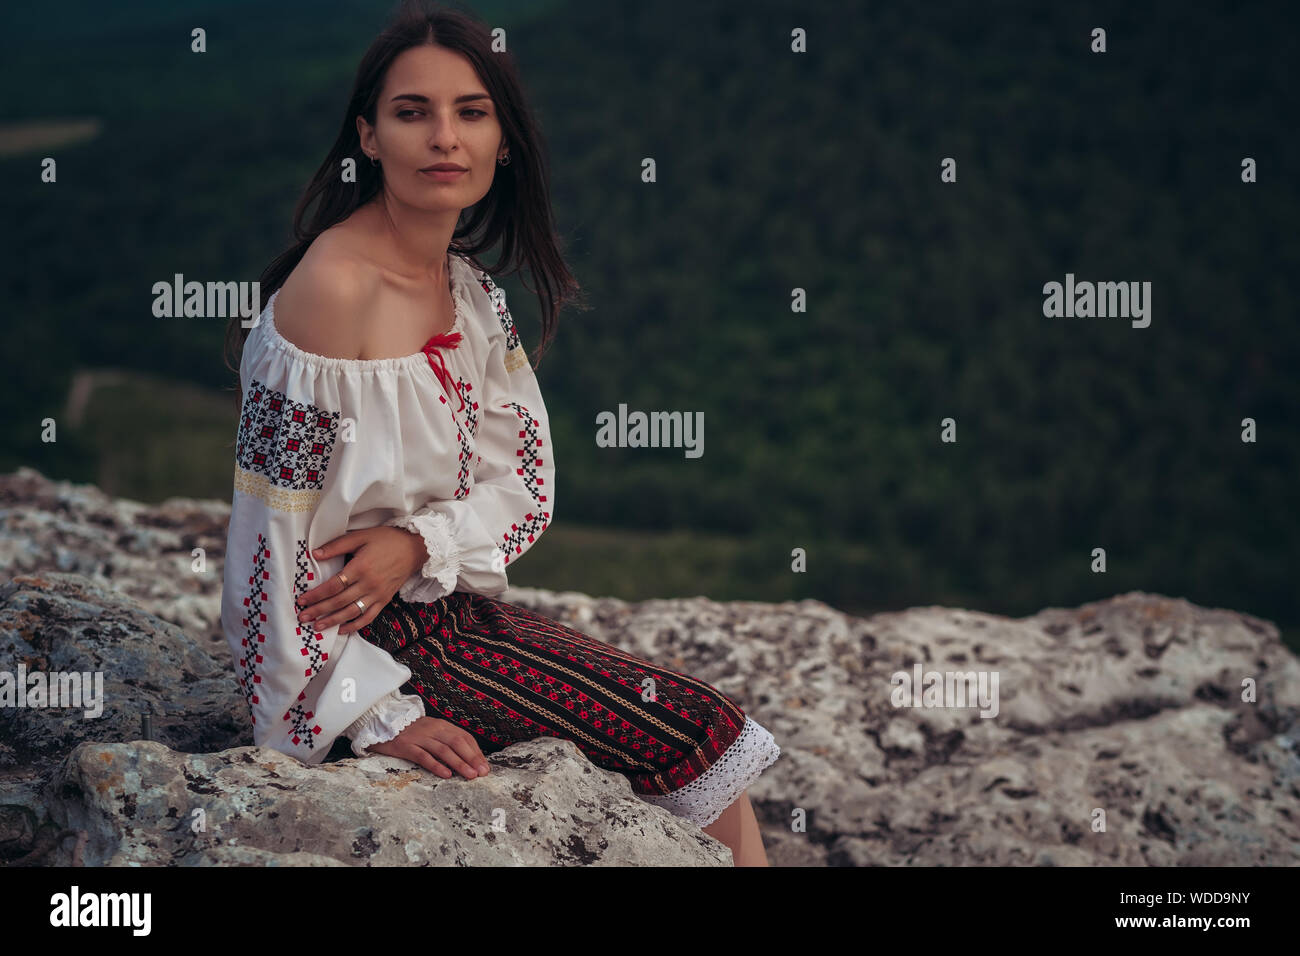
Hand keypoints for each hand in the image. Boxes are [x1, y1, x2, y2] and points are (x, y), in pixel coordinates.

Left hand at [295, 526, 426, 633]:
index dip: (317, 594)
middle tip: (303, 617)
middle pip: (340, 601)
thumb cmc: (386, 540)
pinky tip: (342, 629)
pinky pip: (368, 617)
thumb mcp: (361, 536)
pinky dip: (355, 625)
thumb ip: (337, 545)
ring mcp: (378, 594)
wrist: (414, 548)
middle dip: (319, 610)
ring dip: (333, 621)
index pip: (334, 585)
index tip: (302, 600)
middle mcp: (369, 583)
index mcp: (361, 567)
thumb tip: (315, 554)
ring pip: (352, 612)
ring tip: (317, 626)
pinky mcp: (385, 600)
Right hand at [366, 717, 491, 779]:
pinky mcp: (406, 746)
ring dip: (459, 763)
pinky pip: (423, 756)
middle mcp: (433, 729)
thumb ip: (446, 741)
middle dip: (472, 758)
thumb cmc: (410, 732)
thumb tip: (467, 758)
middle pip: (457, 742)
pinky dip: (436, 765)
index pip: (464, 737)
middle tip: (482, 773)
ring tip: (470, 775)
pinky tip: (446, 774)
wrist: (381, 723)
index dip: (476, 752)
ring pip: (443, 750)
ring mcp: (419, 737)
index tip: (485, 767)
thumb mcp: (431, 732)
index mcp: (441, 725)